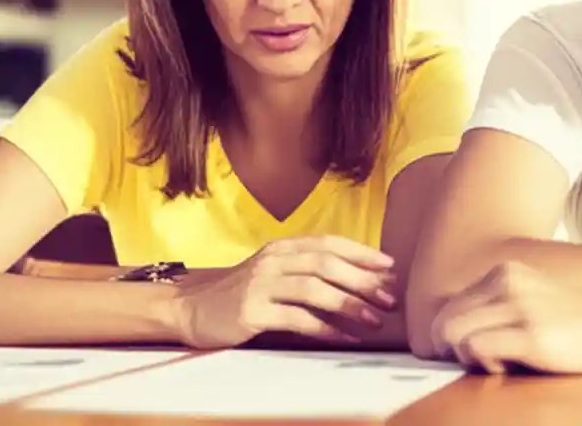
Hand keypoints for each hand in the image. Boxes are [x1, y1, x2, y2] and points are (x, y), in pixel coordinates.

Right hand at [172, 235, 397, 348]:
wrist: (192, 310)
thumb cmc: (242, 294)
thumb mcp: (274, 273)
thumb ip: (308, 272)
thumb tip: (359, 281)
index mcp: (282, 247)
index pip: (329, 242)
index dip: (362, 252)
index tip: (390, 266)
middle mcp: (273, 260)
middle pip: (327, 264)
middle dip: (363, 281)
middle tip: (389, 299)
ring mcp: (261, 284)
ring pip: (315, 289)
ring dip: (350, 305)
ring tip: (374, 320)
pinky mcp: (252, 311)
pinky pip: (297, 318)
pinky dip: (326, 328)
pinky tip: (345, 337)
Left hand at [430, 261, 581, 373]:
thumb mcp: (536, 300)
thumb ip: (499, 308)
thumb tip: (456, 338)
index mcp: (505, 272)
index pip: (448, 306)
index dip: (453, 337)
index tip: (476, 352)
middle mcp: (507, 282)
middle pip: (443, 321)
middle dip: (453, 350)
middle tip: (488, 363)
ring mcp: (519, 307)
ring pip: (451, 334)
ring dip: (467, 358)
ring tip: (501, 364)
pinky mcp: (532, 336)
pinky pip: (475, 349)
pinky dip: (485, 366)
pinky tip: (512, 368)